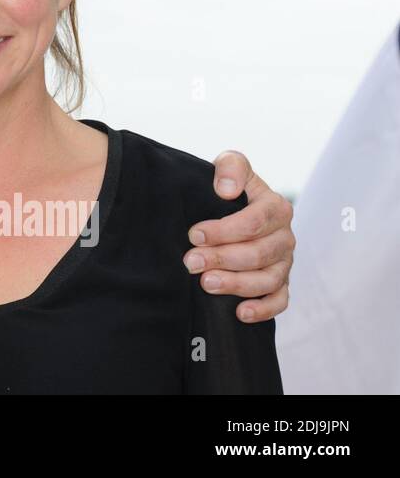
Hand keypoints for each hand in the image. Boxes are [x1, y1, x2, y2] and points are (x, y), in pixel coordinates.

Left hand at [182, 149, 293, 323]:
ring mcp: (285, 262)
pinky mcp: (280, 283)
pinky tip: (240, 312)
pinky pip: (280, 301)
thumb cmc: (229, 186)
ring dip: (237, 284)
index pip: (254, 222)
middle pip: (259, 253)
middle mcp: (285, 236)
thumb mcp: (230, 165)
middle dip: (222, 259)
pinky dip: (263, 309)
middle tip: (191, 262)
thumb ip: (231, 167)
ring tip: (207, 284)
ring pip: (268, 279)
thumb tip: (227, 189)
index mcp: (276, 207)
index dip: (224, 230)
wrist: (233, 207)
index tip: (194, 234)